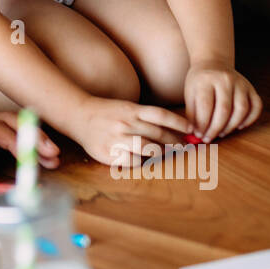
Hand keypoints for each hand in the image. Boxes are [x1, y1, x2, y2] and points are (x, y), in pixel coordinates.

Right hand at [59, 97, 191, 165]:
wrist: (78, 116)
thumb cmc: (107, 113)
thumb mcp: (126, 107)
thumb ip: (146, 117)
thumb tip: (173, 128)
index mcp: (132, 110)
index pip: (161, 115)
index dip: (179, 123)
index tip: (191, 129)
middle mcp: (126, 123)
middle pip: (158, 134)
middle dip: (174, 141)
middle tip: (183, 147)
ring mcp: (117, 138)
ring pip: (148, 148)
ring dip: (161, 152)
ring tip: (166, 153)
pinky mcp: (109, 152)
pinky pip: (132, 161)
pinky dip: (141, 161)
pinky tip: (143, 160)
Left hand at [184, 63, 263, 141]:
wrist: (214, 63)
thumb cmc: (200, 82)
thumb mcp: (190, 93)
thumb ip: (192, 113)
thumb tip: (194, 134)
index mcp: (207, 80)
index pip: (206, 106)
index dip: (203, 124)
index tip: (199, 135)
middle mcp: (226, 80)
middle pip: (224, 110)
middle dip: (216, 129)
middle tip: (209, 138)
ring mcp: (241, 83)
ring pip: (242, 109)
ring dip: (231, 126)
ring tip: (221, 133)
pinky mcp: (251, 88)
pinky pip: (257, 106)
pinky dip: (250, 119)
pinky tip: (239, 126)